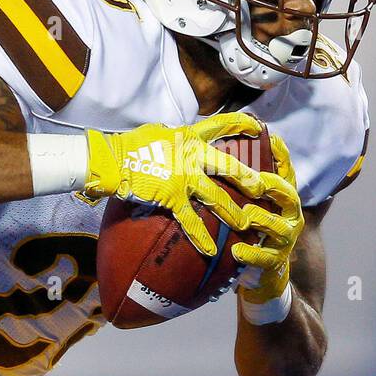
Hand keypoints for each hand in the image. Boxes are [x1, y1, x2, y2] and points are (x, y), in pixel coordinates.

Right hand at [84, 112, 262, 255]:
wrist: (112, 160)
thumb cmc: (130, 145)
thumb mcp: (157, 133)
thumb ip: (175, 136)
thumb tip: (178, 134)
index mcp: (189, 137)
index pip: (221, 126)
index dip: (242, 125)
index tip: (259, 127)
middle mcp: (192, 156)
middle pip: (228, 166)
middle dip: (248, 178)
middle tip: (264, 188)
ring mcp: (184, 177)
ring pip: (216, 197)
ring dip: (232, 212)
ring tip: (245, 224)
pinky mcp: (173, 197)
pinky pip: (190, 220)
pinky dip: (201, 237)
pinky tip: (211, 249)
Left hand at [232, 133, 303, 303]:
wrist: (264, 275)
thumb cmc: (254, 232)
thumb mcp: (253, 204)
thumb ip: (247, 182)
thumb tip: (229, 147)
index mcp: (283, 199)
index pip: (286, 172)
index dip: (281, 155)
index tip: (270, 135)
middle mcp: (290, 216)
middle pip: (289, 194)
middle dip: (273, 185)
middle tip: (256, 181)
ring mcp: (285, 239)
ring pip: (278, 225)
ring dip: (262, 219)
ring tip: (246, 216)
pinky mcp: (274, 262)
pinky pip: (265, 257)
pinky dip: (251, 253)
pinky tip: (237, 250)